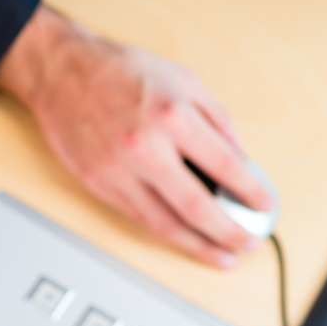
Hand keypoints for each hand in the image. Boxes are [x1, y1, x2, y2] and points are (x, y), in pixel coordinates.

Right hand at [0, 5, 273, 266]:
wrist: (61, 70)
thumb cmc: (119, 70)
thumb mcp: (182, 79)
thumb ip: (216, 118)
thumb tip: (240, 157)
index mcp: (172, 115)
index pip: (226, 167)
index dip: (252, 192)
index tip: (265, 205)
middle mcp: (146, 146)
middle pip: (199, 208)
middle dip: (231, 233)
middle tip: (250, 242)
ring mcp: (119, 170)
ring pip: (168, 224)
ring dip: (201, 246)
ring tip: (224, 255)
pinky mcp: (99, 184)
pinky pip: (140, 218)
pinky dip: (167, 234)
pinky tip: (184, 239)